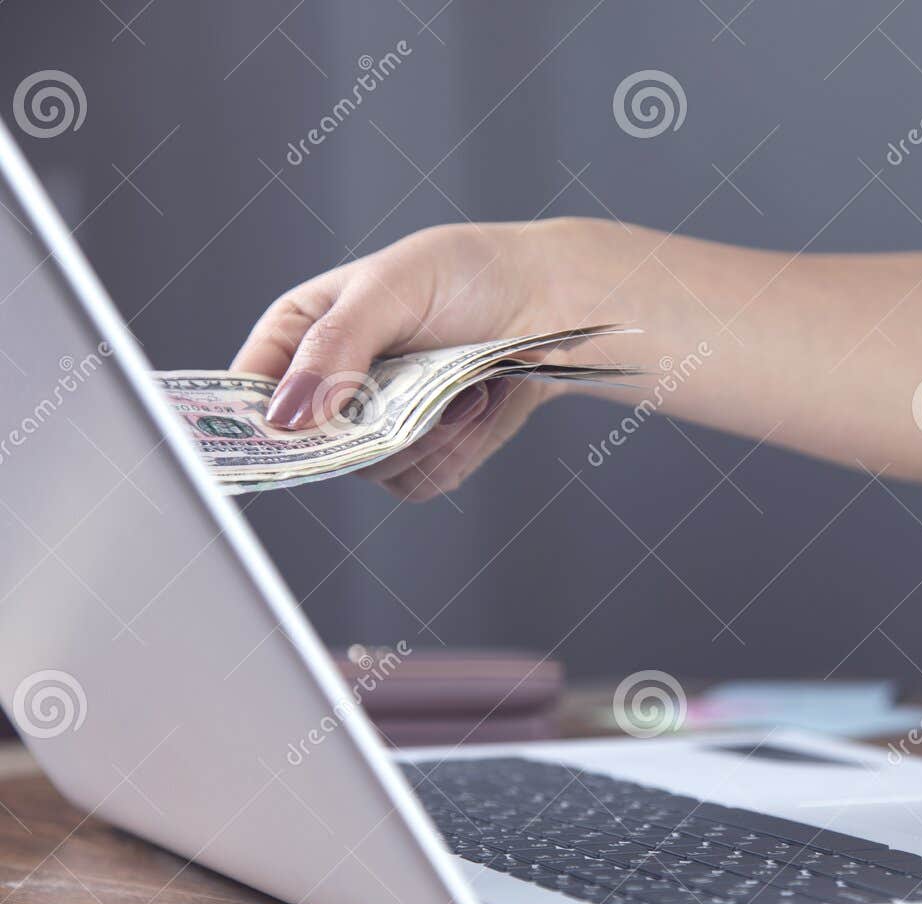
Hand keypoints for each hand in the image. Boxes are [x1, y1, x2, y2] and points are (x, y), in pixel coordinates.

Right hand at [232, 220, 604, 500]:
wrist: (545, 302)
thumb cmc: (462, 275)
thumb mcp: (388, 289)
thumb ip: (336, 346)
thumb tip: (288, 414)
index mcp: (299, 337)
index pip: (247, 390)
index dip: (245, 422)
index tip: (274, 436)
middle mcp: (330, 390)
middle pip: (310, 448)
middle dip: (368, 428)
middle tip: (413, 400)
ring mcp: (375, 429)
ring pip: (372, 470)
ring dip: (427, 433)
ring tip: (466, 385)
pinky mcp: (424, 457)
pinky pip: (421, 479)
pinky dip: (457, 446)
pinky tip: (480, 402)